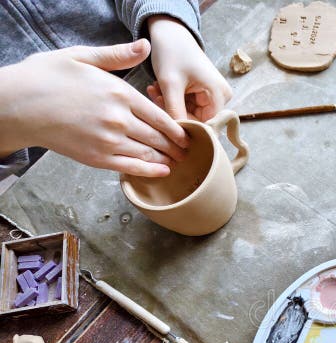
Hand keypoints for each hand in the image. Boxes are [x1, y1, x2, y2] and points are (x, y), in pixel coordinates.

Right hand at [4, 40, 187, 176]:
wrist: (17, 104)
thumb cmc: (48, 77)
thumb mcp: (83, 57)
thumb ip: (118, 56)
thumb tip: (146, 46)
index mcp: (119, 93)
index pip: (160, 115)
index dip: (178, 128)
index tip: (188, 134)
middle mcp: (118, 119)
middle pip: (158, 137)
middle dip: (176, 146)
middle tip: (188, 151)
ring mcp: (108, 141)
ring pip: (148, 153)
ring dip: (167, 159)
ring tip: (179, 161)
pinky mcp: (96, 158)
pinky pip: (130, 167)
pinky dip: (150, 171)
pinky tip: (162, 172)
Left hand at [147, 16, 231, 121]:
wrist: (170, 32)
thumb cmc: (172, 52)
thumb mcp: (170, 84)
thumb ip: (175, 112)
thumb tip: (178, 139)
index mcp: (219, 94)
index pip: (205, 126)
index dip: (184, 127)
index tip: (163, 118)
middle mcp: (222, 97)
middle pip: (198, 120)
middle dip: (174, 114)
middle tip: (155, 98)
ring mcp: (214, 95)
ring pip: (190, 115)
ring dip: (170, 106)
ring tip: (155, 91)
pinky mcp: (205, 94)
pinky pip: (188, 107)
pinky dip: (172, 101)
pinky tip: (159, 90)